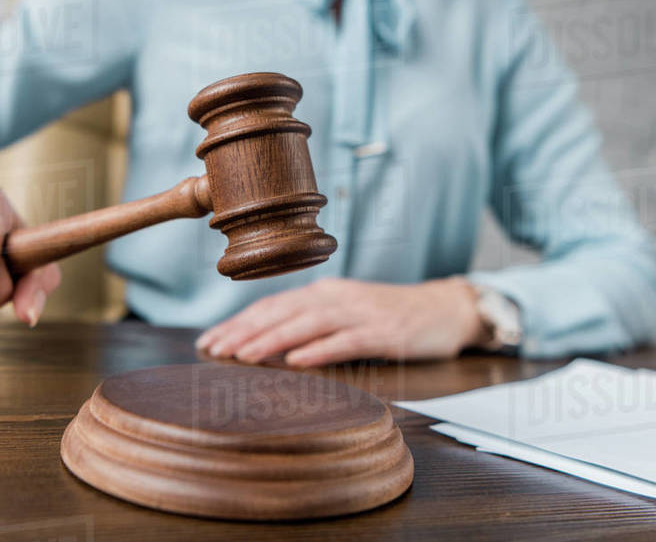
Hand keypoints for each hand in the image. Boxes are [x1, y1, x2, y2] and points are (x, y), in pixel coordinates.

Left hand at [194, 277, 485, 366]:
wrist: (447, 309)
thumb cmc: (393, 316)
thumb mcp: (348, 315)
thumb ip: (313, 325)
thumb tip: (268, 346)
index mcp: (325, 294)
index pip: (272, 306)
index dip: (238, 323)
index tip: (209, 341)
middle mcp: (338, 298)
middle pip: (282, 313)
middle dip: (244, 332)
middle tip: (212, 350)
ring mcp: (362, 314)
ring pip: (308, 324)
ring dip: (272, 340)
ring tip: (242, 356)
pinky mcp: (385, 333)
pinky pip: (347, 341)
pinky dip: (320, 350)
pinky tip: (297, 361)